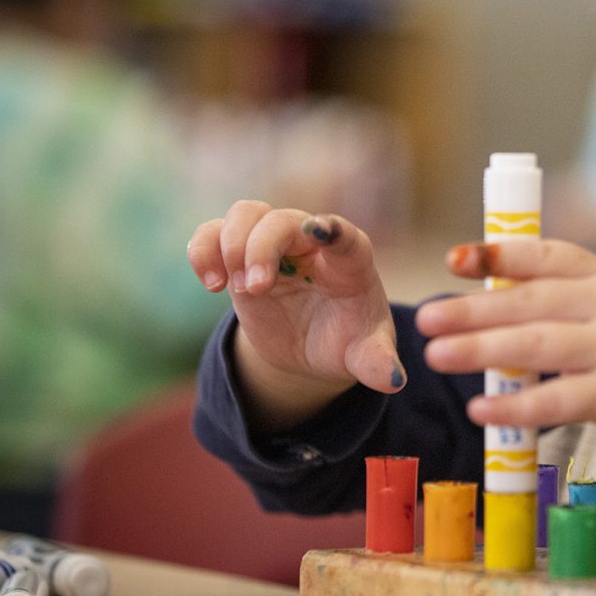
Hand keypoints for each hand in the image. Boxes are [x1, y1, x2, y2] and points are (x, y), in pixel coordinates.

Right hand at [187, 201, 402, 430]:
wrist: (314, 347)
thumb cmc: (349, 340)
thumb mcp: (365, 354)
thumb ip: (378, 363)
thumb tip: (392, 381)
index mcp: (350, 262)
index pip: (344, 234)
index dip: (332, 228)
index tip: (319, 229)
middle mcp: (312, 243)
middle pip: (284, 219)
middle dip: (263, 246)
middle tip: (257, 287)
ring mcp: (274, 246)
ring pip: (247, 213)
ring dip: (232, 242)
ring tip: (231, 286)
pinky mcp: (240, 257)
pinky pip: (213, 233)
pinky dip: (203, 249)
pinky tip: (212, 284)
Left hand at [417, 240, 595, 491]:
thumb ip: (576, 299)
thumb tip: (505, 300)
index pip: (547, 255)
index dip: (498, 254)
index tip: (457, 257)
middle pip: (528, 301)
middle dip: (472, 308)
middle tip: (426, 316)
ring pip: (534, 345)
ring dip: (480, 350)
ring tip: (437, 355)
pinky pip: (556, 398)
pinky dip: (516, 404)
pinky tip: (481, 408)